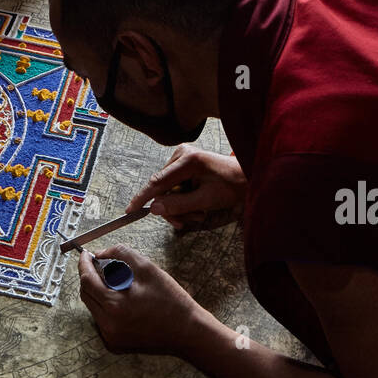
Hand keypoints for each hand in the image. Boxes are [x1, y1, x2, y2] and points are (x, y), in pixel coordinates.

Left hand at [78, 245, 208, 355]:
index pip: (87, 281)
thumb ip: (121, 255)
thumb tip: (101, 253)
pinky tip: (125, 301)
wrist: (187, 331)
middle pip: (86, 295)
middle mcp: (108, 325)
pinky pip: (102, 319)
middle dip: (90, 277)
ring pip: (93, 307)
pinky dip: (107, 306)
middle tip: (101, 264)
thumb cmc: (171, 300)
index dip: (84, 264)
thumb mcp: (148, 269)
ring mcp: (111, 336)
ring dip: (99, 291)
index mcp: (114, 306)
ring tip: (120, 283)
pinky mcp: (116, 343)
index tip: (86, 254)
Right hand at [127, 144, 246, 231]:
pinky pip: (174, 186)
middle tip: (186, 222)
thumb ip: (179, 205)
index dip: (143, 198)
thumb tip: (155, 209)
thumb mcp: (206, 200)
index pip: (157, 182)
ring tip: (197, 214)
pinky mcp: (184, 163)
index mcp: (187, 160)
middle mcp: (181, 154)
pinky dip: (182, 199)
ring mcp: (182, 157)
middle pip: (162, 189)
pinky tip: (195, 205)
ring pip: (167, 190)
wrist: (247, 176)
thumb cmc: (232, 186)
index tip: (130, 210)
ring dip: (180, 206)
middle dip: (173, 208)